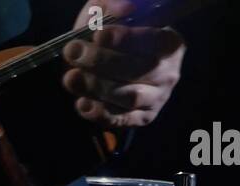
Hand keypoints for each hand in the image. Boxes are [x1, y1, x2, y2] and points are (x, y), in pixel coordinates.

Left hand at [63, 0, 185, 127]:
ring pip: (129, 96)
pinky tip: (81, 103)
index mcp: (169, 42)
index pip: (153, 41)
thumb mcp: (106, 13)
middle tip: (72, 51)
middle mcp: (168, 72)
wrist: (103, 66)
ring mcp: (156, 98)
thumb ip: (111, 6)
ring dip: (97, 87)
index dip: (126, 39)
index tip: (98, 34)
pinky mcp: (140, 118)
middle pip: (139, 69)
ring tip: (70, 77)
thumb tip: (123, 8)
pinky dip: (99, 113)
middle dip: (101, 61)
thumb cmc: (109, 36)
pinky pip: (120, 119)